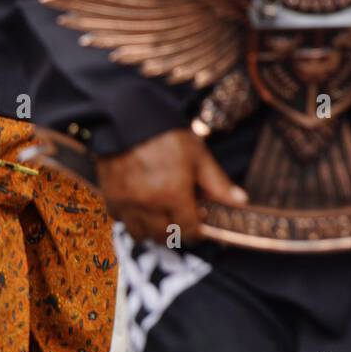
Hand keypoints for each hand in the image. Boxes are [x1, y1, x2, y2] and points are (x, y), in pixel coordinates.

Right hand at [95, 128, 247, 243]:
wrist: (127, 115)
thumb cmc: (166, 133)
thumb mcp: (198, 154)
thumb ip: (218, 183)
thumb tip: (240, 202)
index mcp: (174, 194)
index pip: (188, 231)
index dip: (197, 229)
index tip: (199, 218)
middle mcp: (149, 204)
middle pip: (164, 237)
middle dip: (176, 231)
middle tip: (181, 214)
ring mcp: (127, 202)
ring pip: (140, 234)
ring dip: (152, 230)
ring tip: (161, 212)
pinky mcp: (110, 196)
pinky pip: (121, 220)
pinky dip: (131, 218)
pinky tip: (141, 203)